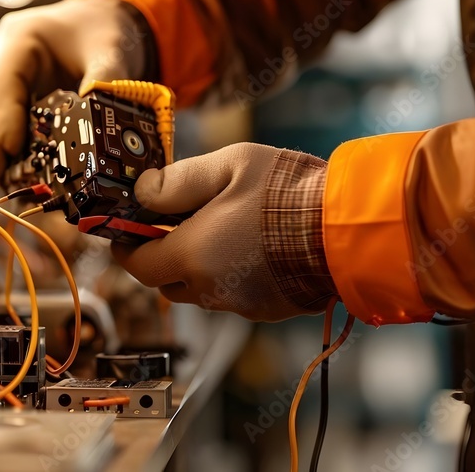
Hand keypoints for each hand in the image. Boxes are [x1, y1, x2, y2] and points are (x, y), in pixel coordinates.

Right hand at [0, 0, 151, 180]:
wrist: (97, 27)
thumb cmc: (100, 33)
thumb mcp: (110, 50)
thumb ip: (105, 82)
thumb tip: (100, 125)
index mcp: (20, 38)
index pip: (3, 79)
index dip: (5, 114)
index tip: (12, 146)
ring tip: (10, 186)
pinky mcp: (3, 105)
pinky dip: (6, 157)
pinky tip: (20, 181)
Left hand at [112, 143, 335, 321]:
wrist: (350, 228)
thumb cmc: (289, 191)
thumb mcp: (229, 166)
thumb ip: (178, 181)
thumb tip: (142, 192)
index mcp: (192, 256)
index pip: (137, 265)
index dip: (125, 248)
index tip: (124, 233)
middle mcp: (210, 289)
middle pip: (166, 282)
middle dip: (161, 256)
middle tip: (173, 225)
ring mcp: (241, 304)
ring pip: (199, 291)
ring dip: (196, 267)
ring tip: (217, 231)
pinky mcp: (267, 309)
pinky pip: (231, 296)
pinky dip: (228, 276)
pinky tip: (249, 247)